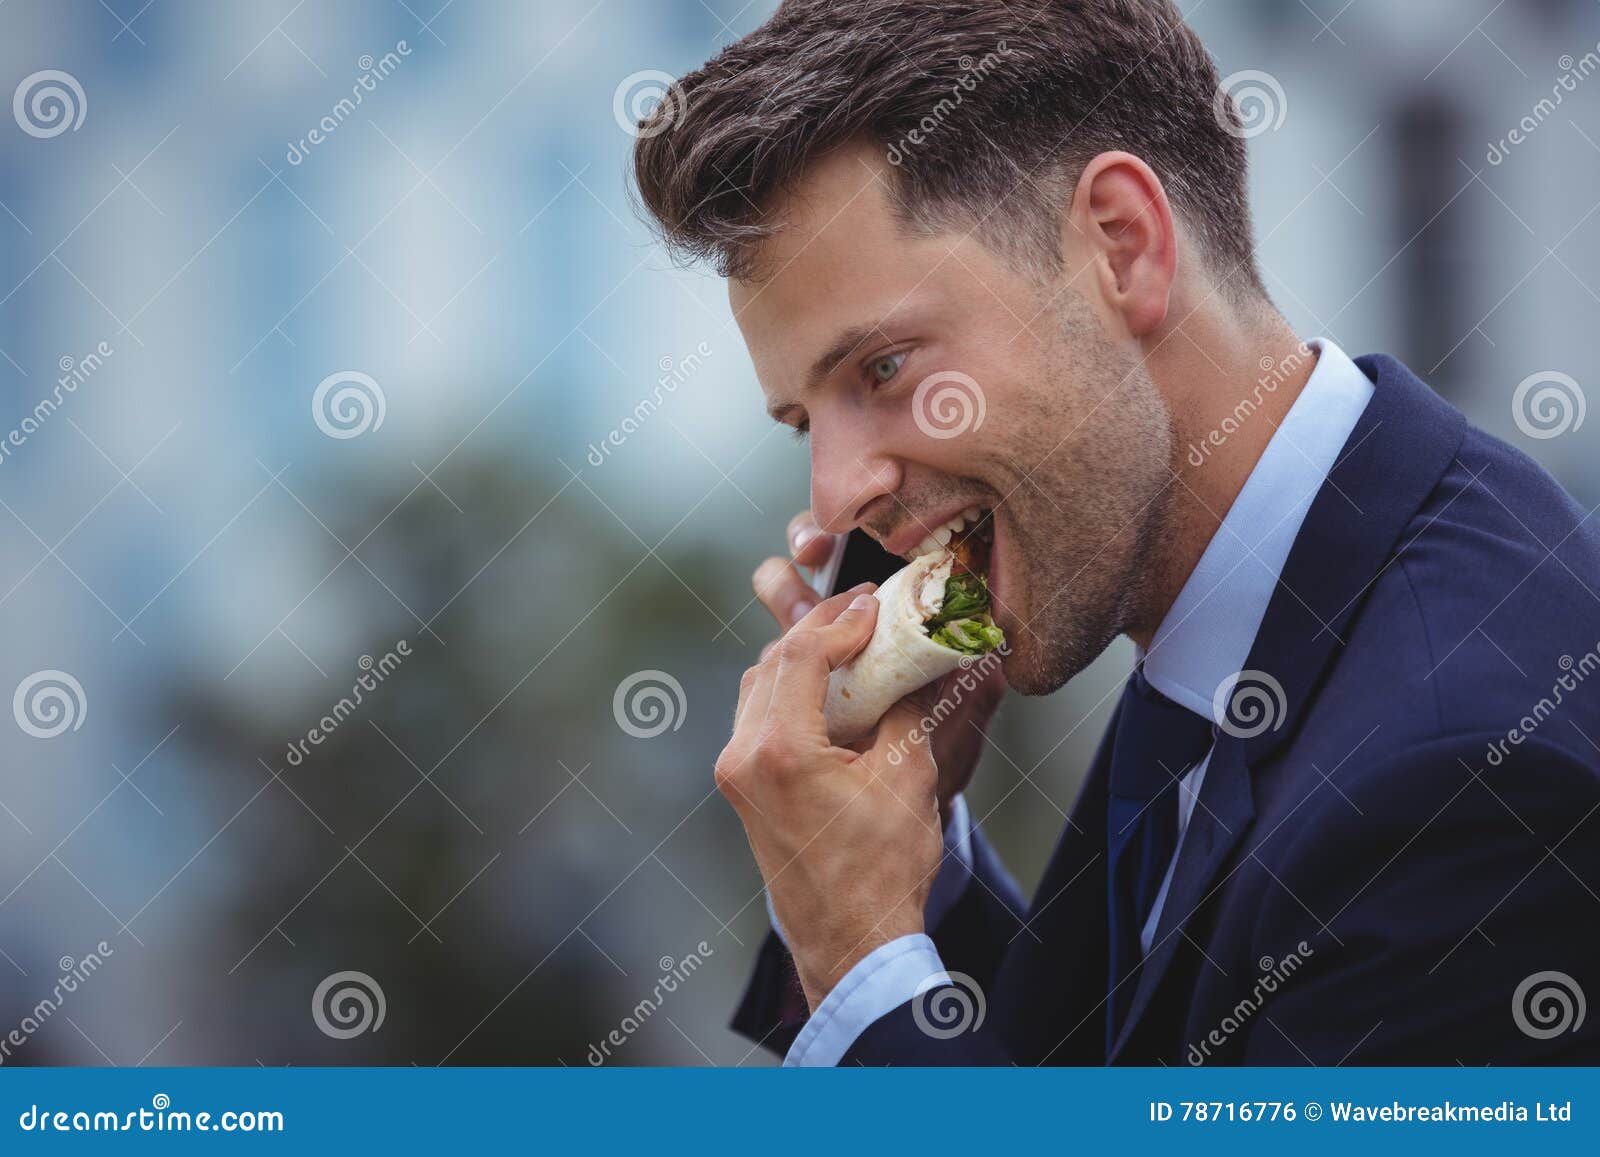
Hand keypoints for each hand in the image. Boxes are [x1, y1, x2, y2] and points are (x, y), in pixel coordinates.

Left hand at [716, 587, 943, 1010]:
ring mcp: (735, 777)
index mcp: (780, 752)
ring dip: (800, 662)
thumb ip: (908, 708)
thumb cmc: (883, 872)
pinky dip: (790, 695)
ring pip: (758, 689)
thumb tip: (923, 663)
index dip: (839, 621)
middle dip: (817, 633)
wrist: (852, 945)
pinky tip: (830, 692)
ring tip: (850, 647)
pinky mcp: (742, 791)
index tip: (873, 606)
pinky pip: (758, 720)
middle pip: (770, 664)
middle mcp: (743, 758)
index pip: (799, 655)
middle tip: (862, 613)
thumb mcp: (908, 776)